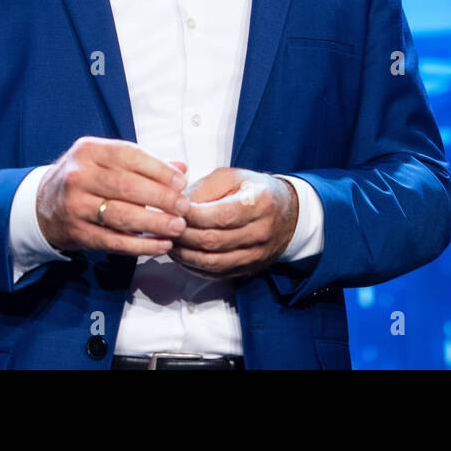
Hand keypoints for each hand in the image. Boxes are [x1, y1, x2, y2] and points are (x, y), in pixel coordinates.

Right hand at [36, 137, 189, 255]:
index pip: (130, 156)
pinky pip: (114, 241)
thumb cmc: (85, 179)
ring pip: (121, 215)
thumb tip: (182, 168)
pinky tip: (161, 244)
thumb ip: (144, 164)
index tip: (181, 182)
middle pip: (127, 187)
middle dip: (161, 198)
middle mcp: (79, 176)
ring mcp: (76, 205)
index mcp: (90, 151)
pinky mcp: (77, 232)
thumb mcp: (106, 161)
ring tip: (178, 227)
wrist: (43, 204)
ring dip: (154, 223)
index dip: (159, 170)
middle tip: (184, 207)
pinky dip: (141, 245)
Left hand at [169, 168, 298, 279]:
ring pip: (212, 262)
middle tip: (162, 227)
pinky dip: (193, 267)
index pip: (220, 215)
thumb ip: (204, 188)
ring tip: (167, 241)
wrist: (288, 214)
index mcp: (258, 203)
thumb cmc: (255, 191)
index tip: (171, 209)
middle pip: (213, 241)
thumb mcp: (232, 177)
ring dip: (184, 254)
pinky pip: (216, 273)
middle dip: (182, 235)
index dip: (191, 216)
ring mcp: (255, 255)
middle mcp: (260, 232)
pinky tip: (181, 255)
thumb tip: (177, 205)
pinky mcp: (248, 269)